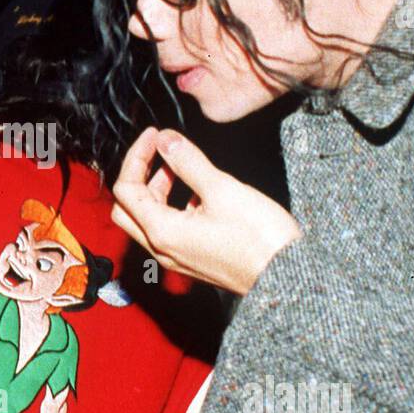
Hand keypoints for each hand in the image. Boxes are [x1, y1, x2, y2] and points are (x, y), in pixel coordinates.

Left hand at [111, 127, 302, 295]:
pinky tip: (197, 193)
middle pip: (128, 208)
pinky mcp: (192, 259)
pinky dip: (172, 206)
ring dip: (156, 190)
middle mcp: (162, 249)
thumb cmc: (259, 238)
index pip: (125, 189)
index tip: (156, 136)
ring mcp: (176, 257)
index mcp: (162, 232)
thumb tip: (166, 139)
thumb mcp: (222, 188)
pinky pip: (168, 231)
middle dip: (139, 175)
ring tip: (180, 166)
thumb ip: (188, 161)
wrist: (287, 277)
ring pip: (148, 219)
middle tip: (160, 152)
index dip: (137, 156)